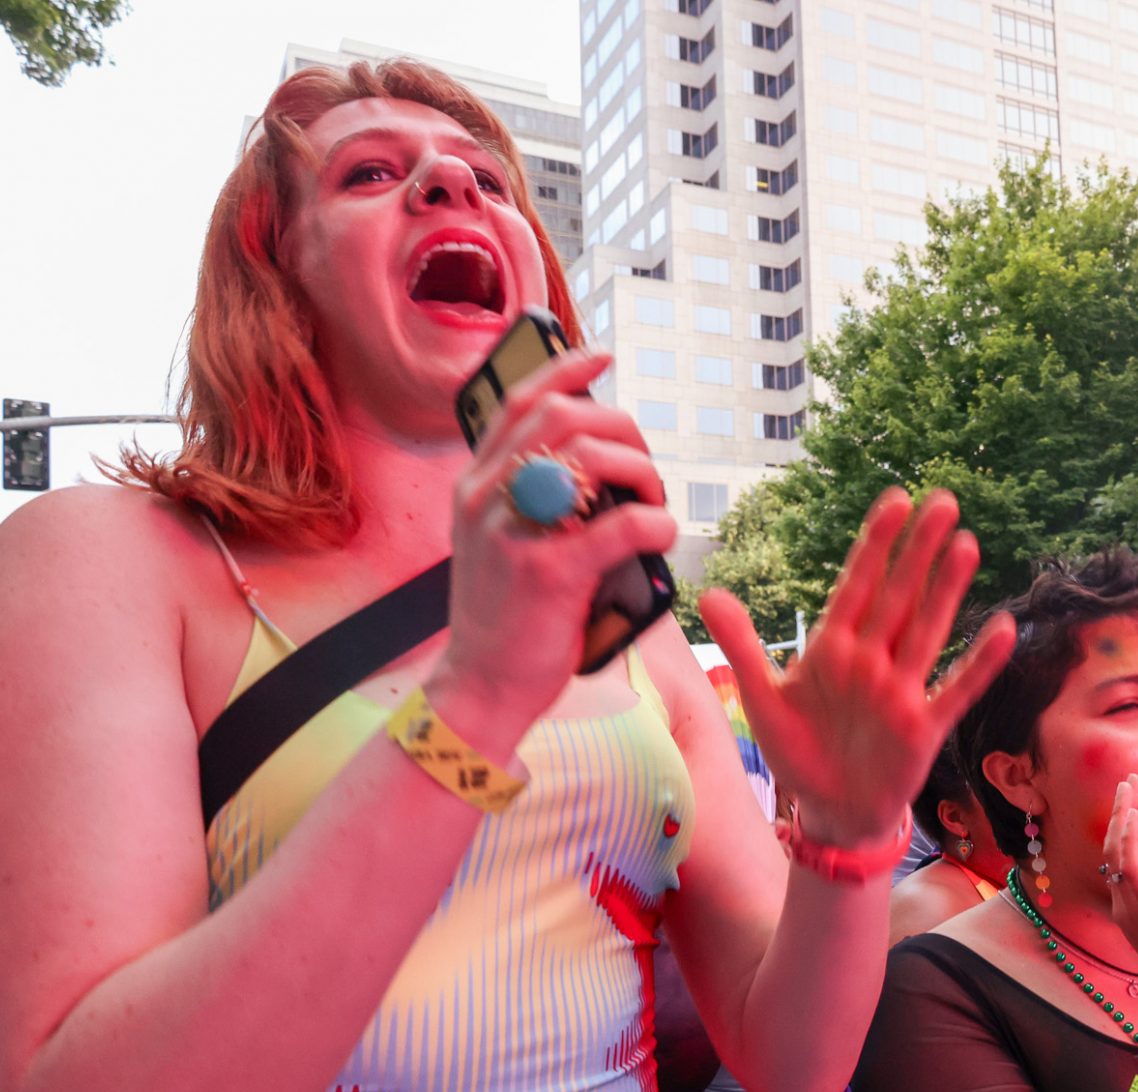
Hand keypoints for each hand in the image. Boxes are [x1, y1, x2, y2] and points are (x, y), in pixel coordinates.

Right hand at [434, 350, 680, 737]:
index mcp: (475, 486)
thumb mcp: (500, 543)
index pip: (519, 402)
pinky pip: (619, 525)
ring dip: (643, 474)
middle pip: (565, 419)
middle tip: (645, 470)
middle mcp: (486, 498)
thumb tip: (598, 461)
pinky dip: (655, 523)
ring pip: (591, 459)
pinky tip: (662, 535)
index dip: (566, 371)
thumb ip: (532, 498)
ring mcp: (514, 534)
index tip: (603, 358)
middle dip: (622, 431)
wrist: (480, 687)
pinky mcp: (548, 574)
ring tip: (655, 506)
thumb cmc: (505, 617)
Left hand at [702, 488, 1014, 847]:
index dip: (876, 544)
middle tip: (944, 501)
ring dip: (946, 590)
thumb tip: (710, 593)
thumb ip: (743, 647)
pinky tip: (1002, 628)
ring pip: (927, 631)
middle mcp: (872, 661)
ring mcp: (901, 692)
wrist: (829, 812)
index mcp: (833, 649)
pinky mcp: (923, 728)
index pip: (857, 585)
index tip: (896, 500)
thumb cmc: (797, 752)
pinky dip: (978, 663)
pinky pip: (956, 690)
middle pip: (898, 596)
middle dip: (918, 550)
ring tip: (966, 544)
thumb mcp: (761, 701)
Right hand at [1101, 775, 1137, 1011]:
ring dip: (1123, 813)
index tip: (1133, 800)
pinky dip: (1128, 834)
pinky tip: (1133, 810)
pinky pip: (1128, 862)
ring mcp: (1129, 906)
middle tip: (1127, 781)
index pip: (1122, 859)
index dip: (1125, 827)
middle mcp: (1124, 904)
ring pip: (1117, 849)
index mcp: (1132, 907)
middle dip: (1121, 812)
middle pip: (1114, 848)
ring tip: (1129, 783)